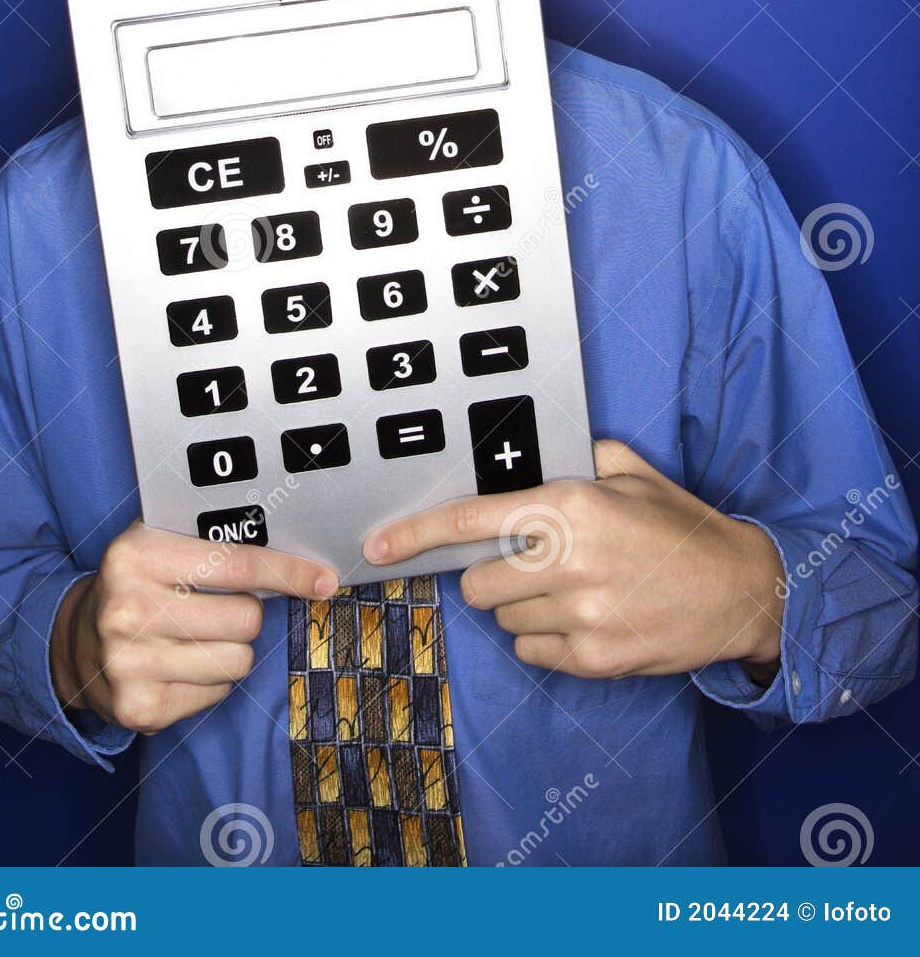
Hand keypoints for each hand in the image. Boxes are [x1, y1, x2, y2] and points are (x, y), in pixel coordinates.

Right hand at [50, 520, 337, 733]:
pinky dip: (211, 680)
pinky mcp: (139, 707)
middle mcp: (128, 609)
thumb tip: (300, 564)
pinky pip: (218, 693)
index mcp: (137, 555)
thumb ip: (216, 544)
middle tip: (215, 609)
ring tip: (194, 637)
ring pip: (238, 660)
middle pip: (246, 619)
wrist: (73, 641)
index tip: (323, 579)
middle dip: (244, 614)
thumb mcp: (159, 545)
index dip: (288, 572)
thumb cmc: (135, 585)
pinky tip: (179, 665)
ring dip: (230, 649)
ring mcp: (130, 663)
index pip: (236, 564)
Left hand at [362, 439, 784, 680]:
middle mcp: (569, 562)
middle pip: (477, 583)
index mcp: (571, 507)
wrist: (742, 592)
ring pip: (504, 620)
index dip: (414, 535)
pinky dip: (546, 638)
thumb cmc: (679, 527)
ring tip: (571, 589)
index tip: (376, 548)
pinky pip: (533, 653)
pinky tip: (584, 618)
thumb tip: (522, 462)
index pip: (471, 520)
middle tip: (528, 565)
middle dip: (491, 575)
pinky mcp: (595, 659)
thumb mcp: (629, 471)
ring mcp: (582, 616)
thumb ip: (571, 459)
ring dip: (521, 607)